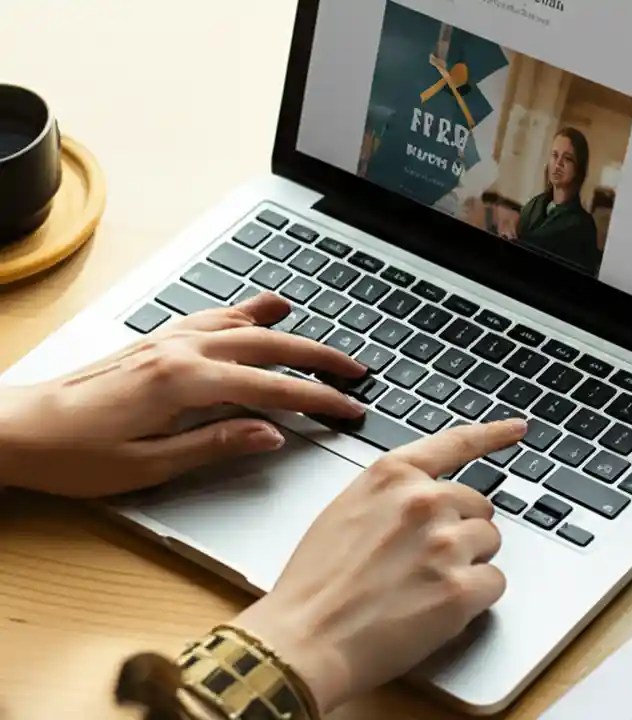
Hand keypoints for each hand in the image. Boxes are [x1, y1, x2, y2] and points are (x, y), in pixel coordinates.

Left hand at [0, 293, 367, 496]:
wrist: (14, 430)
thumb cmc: (72, 455)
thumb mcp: (149, 467)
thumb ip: (216, 444)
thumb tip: (269, 434)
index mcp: (183, 384)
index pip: (272, 390)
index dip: (318, 400)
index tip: (350, 410)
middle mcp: (179, 352)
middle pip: (269, 346)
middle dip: (319, 358)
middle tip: (356, 372)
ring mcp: (166, 341)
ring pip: (244, 324)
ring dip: (288, 330)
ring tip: (321, 335)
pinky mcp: (153, 342)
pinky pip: (213, 317)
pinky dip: (245, 312)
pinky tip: (258, 310)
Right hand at [232, 419, 526, 712]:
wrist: (304, 640)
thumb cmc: (315, 585)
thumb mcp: (345, 511)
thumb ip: (393, 497)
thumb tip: (431, 501)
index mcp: (392, 476)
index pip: (456, 443)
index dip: (493, 434)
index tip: (518, 429)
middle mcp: (424, 500)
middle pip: (478, 507)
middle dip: (460, 532)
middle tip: (422, 563)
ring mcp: (444, 542)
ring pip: (490, 543)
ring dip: (468, 564)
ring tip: (422, 587)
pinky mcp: (460, 587)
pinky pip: (494, 583)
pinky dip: (474, 599)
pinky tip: (435, 610)